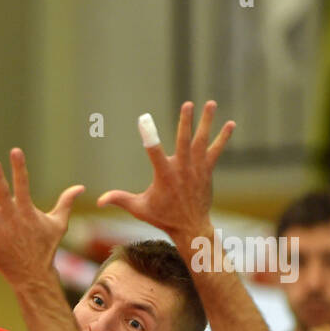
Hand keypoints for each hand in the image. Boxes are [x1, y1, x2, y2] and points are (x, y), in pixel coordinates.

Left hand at [0, 149, 82, 283]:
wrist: (34, 275)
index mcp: (27, 211)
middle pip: (3, 194)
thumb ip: (66, 203)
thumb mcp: (59, 224)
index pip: (23, 184)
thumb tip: (80, 187)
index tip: (15, 151)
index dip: (19, 167)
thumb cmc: (46, 247)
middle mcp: (11, 218)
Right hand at [97, 101, 233, 246]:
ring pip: (201, 141)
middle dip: (185, 122)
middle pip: (184, 141)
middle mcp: (182, 169)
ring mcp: (196, 169)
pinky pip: (215, 151)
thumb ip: (119, 199)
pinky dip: (223, 137)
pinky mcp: (206, 170)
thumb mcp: (138, 209)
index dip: (148, 135)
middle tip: (187, 104)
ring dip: (206, 122)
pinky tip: (230, 124)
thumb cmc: (162, 217)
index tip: (143, 118)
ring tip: (210, 103)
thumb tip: (99, 201)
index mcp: (164, 176)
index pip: (154, 152)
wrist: (190, 227)